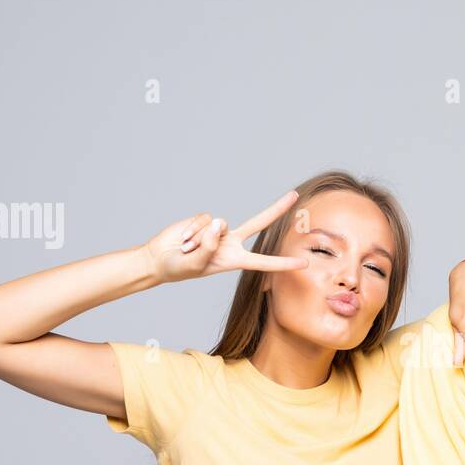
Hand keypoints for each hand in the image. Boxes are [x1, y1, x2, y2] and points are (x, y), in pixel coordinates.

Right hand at [142, 192, 309, 283]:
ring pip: (219, 224)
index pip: (264, 261)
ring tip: (188, 249)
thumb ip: (208, 245)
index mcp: (234, 260)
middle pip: (259, 223)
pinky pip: (204, 219)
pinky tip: (184, 239)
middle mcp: (231, 243)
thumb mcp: (195, 264)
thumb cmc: (179, 267)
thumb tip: (217, 223)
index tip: (304, 263)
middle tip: (295, 196)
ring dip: (200, 238)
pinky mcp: (205, 220)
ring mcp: (219, 230)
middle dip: (277, 209)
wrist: (160, 258)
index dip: (283, 263)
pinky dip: (192, 229)